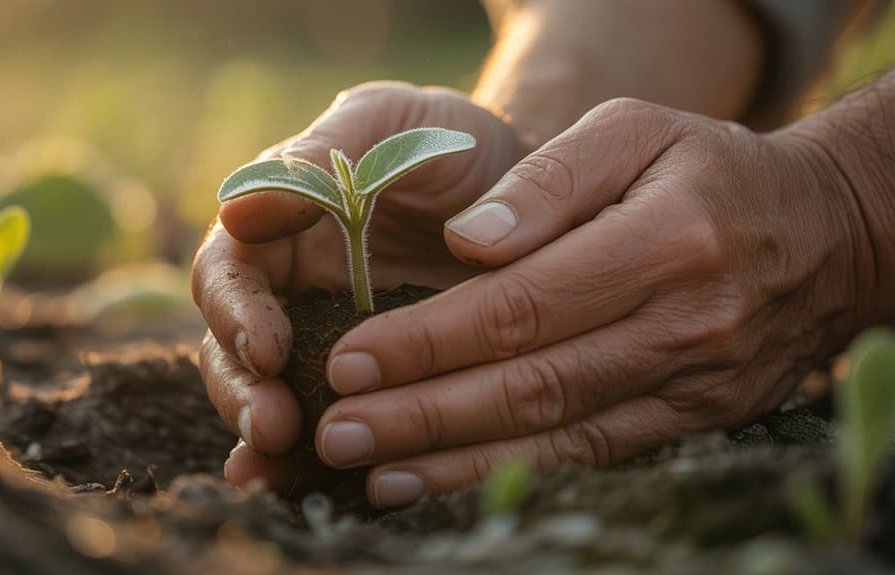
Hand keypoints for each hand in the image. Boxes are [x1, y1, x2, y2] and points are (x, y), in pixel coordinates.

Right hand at [191, 82, 527, 491]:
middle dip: (244, 392)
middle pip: (235, 351)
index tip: (267, 347)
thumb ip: (325, 151)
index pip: (227, 274)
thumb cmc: (451, 143)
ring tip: (283, 474)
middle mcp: (292, 293)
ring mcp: (331, 345)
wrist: (531, 191)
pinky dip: (328, 462)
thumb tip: (238, 207)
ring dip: (271, 441)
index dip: (234, 313)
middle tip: (272, 429)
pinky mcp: (376, 386)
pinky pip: (340, 425)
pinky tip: (335, 492)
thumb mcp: (392, 124)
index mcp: (278, 228)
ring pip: (277, 399)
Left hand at [311, 98, 870, 506]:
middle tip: (338, 431)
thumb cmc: (712, 170)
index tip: (352, 359)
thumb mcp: (638, 130)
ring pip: (557, 434)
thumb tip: (468, 242)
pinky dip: (515, 474)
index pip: (524, 305)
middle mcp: (682, 324)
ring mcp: (692, 384)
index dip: (430, 340)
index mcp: (666, 241)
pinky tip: (449, 482)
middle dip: (424, 413)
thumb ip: (551, 178)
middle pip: (531, 382)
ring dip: (457, 460)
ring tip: (373, 471)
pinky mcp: (694, 421)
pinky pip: (594, 455)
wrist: (826, 236)